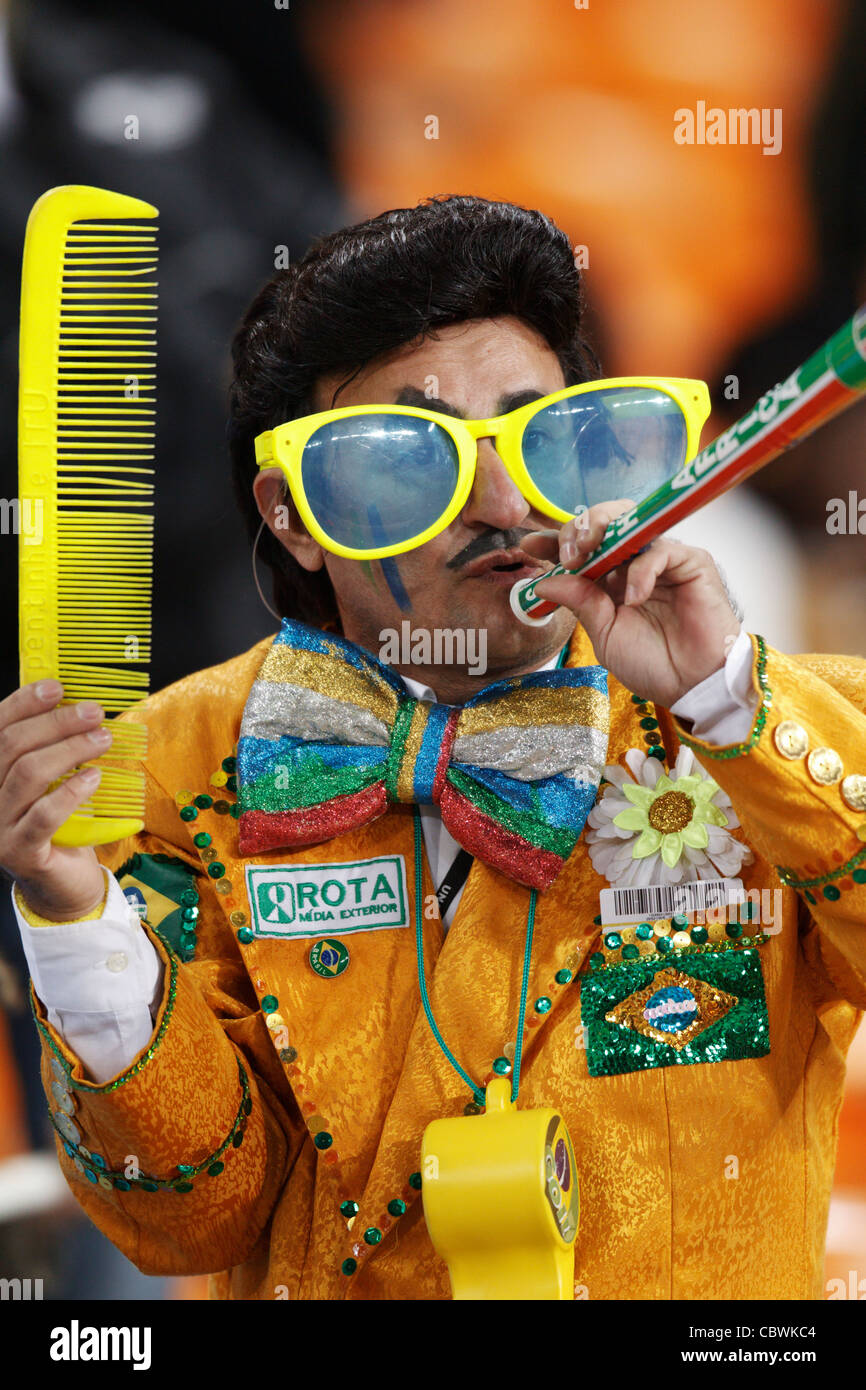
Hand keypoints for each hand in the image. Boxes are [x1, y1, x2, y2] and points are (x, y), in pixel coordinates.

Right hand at [0, 681, 110, 920]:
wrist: (61, 881)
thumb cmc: (57, 823)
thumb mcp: (49, 780)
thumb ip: (49, 747)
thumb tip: (75, 704)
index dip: (24, 702)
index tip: (58, 687)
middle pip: (12, 745)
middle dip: (56, 722)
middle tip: (94, 713)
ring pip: (28, 774)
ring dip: (70, 750)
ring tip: (102, 740)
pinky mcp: (20, 851)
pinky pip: (44, 814)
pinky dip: (72, 791)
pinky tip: (94, 777)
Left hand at [522, 500, 741, 706]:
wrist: (694, 685)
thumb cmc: (652, 664)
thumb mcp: (604, 634)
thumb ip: (580, 603)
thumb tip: (543, 581)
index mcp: (609, 580)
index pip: (580, 549)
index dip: (554, 543)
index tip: (529, 546)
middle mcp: (634, 564)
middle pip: (604, 525)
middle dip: (577, 530)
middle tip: (566, 553)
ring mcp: (663, 560)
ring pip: (631, 523)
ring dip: (602, 535)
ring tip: (585, 561)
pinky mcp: (692, 563)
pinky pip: (660, 550)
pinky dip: (641, 570)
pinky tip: (633, 597)